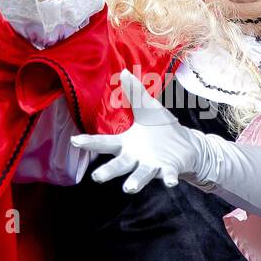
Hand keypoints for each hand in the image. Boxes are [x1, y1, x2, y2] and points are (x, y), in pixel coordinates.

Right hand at [70, 71, 205, 192]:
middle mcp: (136, 157)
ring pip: (140, 174)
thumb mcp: (148, 108)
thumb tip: (123, 72)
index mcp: (127, 143)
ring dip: (134, 181)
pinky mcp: (168, 169)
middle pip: (119, 165)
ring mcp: (151, 165)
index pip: (105, 143)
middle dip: (108, 171)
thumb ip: (135, 93)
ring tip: (128, 188)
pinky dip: (168, 178)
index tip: (75, 141)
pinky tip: (170, 182)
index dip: (89, 142)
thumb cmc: (162, 128)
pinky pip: (167, 175)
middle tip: (97, 177)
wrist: (185, 145)